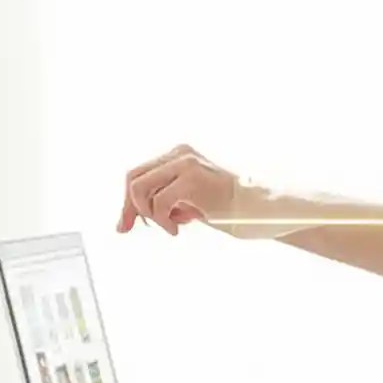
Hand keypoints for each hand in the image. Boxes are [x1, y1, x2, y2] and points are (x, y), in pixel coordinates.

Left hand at [117, 144, 242, 235]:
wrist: (258, 209)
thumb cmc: (225, 208)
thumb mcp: (186, 201)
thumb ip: (158, 202)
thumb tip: (124, 221)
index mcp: (178, 155)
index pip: (137, 174)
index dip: (127, 202)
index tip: (124, 225)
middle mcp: (180, 154)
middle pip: (133, 178)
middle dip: (129, 208)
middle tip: (132, 229)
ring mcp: (186, 163)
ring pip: (140, 188)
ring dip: (151, 214)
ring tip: (172, 224)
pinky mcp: (193, 178)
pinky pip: (159, 202)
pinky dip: (163, 220)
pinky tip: (178, 227)